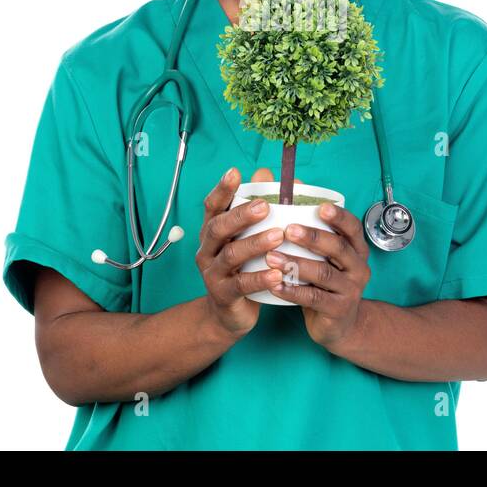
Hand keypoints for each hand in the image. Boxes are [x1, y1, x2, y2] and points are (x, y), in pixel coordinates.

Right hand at [196, 166, 292, 337]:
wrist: (229, 314)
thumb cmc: (243, 268)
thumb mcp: (246, 239)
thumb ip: (256, 209)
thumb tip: (267, 173)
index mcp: (212, 232)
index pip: (212, 207)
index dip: (221, 189)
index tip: (234, 172)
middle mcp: (207, 250)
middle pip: (218, 228)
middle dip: (240, 215)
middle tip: (265, 206)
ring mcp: (213, 273)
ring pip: (230, 255)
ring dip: (255, 244)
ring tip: (279, 236)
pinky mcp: (223, 295)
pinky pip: (241, 285)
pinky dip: (260, 279)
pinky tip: (278, 274)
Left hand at [265, 196, 371, 349]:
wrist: (339, 325)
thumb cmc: (325, 281)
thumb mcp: (324, 257)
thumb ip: (311, 229)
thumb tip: (293, 187)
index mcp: (356, 249)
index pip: (353, 228)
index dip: (339, 217)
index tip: (320, 206)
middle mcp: (358, 267)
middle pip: (339, 248)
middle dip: (313, 237)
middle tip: (287, 230)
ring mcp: (350, 290)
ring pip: (324, 273)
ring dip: (296, 264)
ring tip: (271, 257)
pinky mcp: (338, 310)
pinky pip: (313, 298)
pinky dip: (292, 291)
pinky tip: (274, 284)